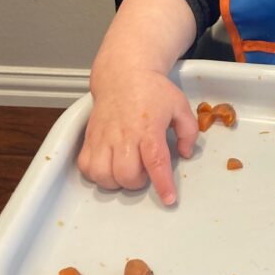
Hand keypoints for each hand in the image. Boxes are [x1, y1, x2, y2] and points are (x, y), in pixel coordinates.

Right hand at [77, 69, 197, 205]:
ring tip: (126, 170)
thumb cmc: (153, 91)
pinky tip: (108, 166)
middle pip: (126, 175)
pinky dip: (96, 174)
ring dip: (116, 181)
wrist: (123, 75)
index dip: (162, 184)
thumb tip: (185, 154)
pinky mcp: (89, 138)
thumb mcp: (180, 106)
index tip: (169, 199)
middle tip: (144, 171)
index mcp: (149, 128)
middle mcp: (124, 135)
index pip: (155, 161)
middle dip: (138, 182)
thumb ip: (188, 132)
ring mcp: (103, 137)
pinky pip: (86, 167)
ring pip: (103, 175)